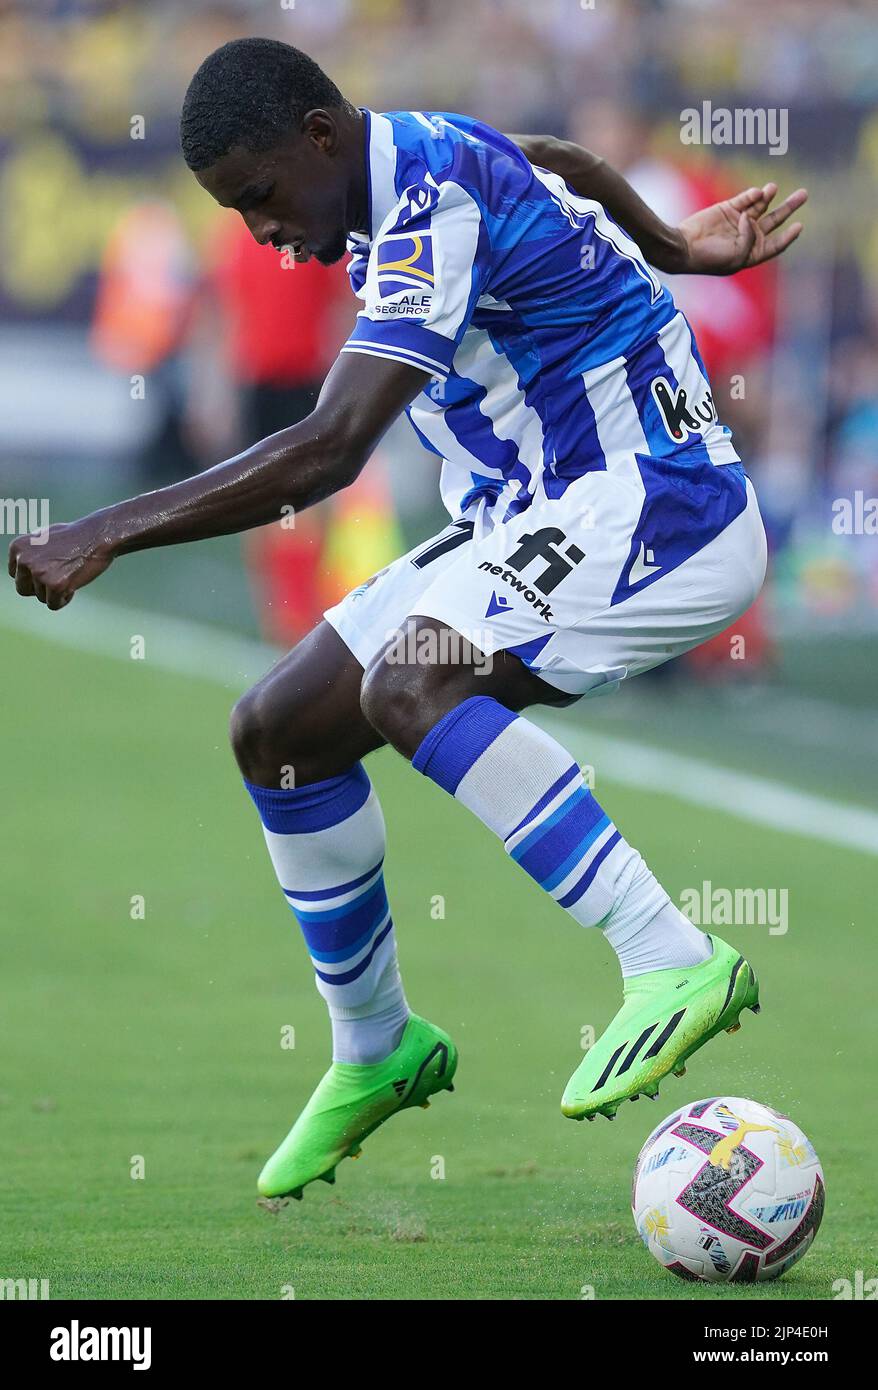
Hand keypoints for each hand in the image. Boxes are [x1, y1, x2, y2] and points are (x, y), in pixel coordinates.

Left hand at [8, 519, 114, 608]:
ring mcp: (39, 573)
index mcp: (17, 547)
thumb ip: (28, 552)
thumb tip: (19, 566)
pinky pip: (53, 604)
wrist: (98, 537)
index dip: (33, 576)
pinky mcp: (55, 585)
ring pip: (40, 597)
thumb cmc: (74, 537)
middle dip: (40, 587)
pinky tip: (73, 583)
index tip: (49, 568)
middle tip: (58, 575)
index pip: (15, 575)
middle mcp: (24, 560)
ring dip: (55, 591)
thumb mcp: (42, 538)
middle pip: (22, 589)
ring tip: (69, 574)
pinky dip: (64, 598)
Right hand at [678, 182, 807, 275]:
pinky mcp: (728, 208)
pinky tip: (757, 193)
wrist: (685, 247)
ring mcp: (738, 221)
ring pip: (761, 205)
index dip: (789, 236)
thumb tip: (750, 215)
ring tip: (773, 188)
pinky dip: (752, 195)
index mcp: (752, 253)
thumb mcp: (738, 254)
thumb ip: (750, 236)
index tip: (800, 226)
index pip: (776, 244)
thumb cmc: (710, 258)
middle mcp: (748, 236)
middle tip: (804, 194)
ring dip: (769, 196)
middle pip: (774, 220)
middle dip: (789, 207)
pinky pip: (745, 199)